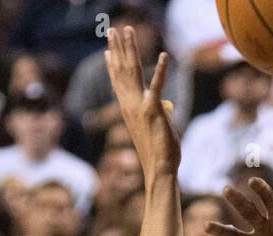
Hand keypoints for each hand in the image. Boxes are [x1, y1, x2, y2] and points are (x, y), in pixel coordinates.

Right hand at [105, 26, 179, 180]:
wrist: (159, 169)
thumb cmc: (159, 152)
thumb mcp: (155, 128)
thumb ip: (157, 113)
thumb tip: (165, 106)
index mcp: (128, 109)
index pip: (118, 82)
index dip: (113, 64)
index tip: (108, 49)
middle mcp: (129, 105)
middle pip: (122, 70)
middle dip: (118, 48)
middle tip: (113, 29)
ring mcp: (139, 106)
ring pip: (133, 71)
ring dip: (130, 49)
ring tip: (127, 31)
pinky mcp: (153, 110)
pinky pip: (157, 86)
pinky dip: (161, 70)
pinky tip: (164, 56)